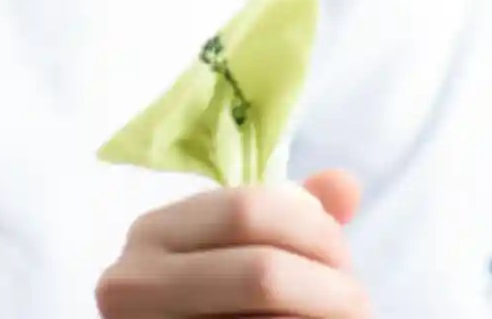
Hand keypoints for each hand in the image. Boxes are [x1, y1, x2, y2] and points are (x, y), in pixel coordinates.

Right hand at [96, 169, 369, 317]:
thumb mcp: (238, 246)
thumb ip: (289, 215)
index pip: (248, 208)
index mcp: (153, 233)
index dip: (314, 228)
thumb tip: (346, 186)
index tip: (343, 255)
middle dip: (327, 284)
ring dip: (318, 317)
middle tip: (356, 301)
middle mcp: (135, 282)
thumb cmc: (212, 298)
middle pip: (261, 273)